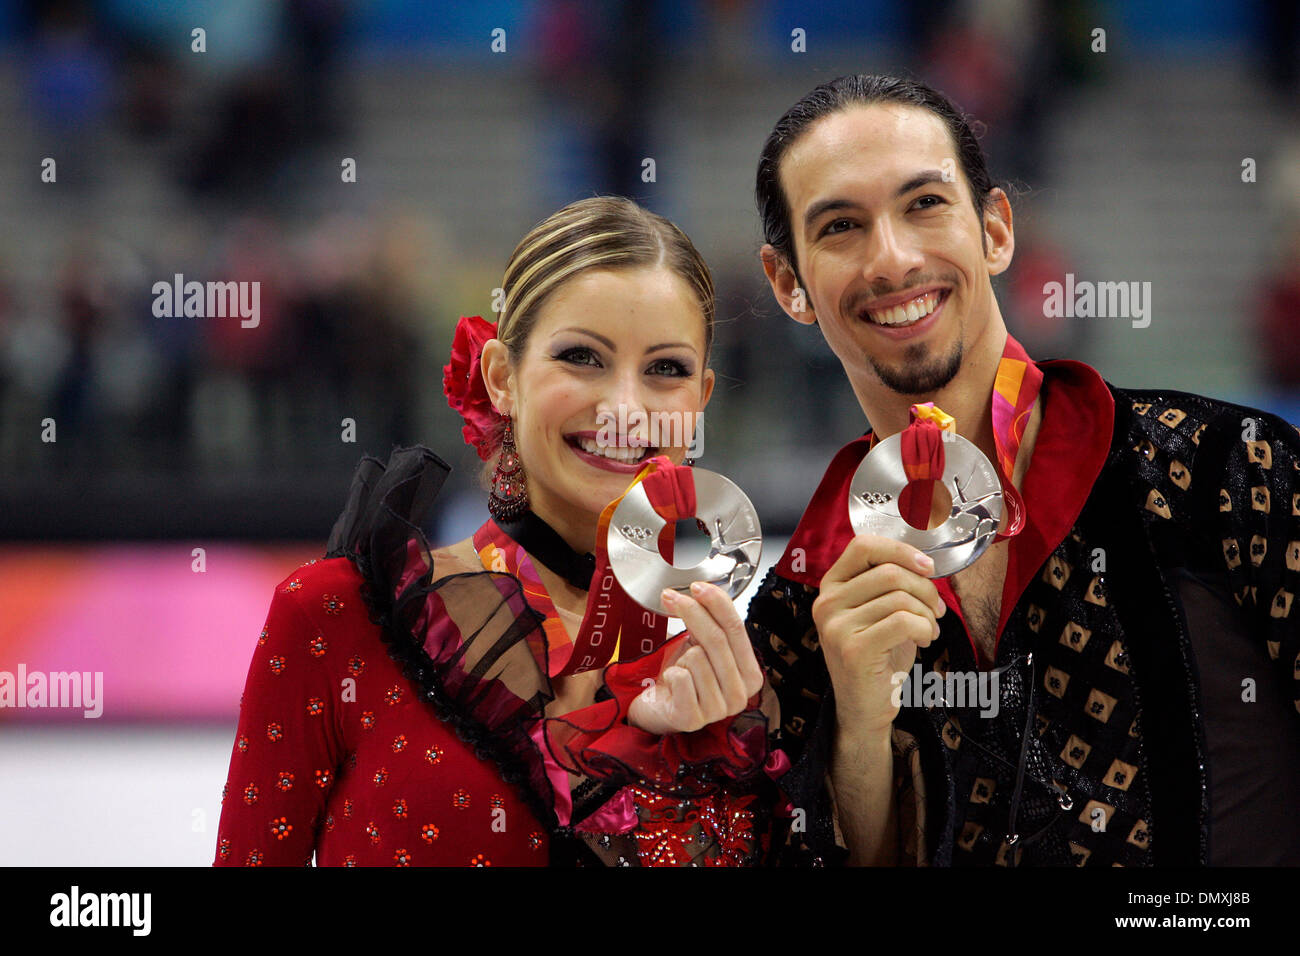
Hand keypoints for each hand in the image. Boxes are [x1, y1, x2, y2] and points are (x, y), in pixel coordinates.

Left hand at [627, 581, 765, 734]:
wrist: (661, 709)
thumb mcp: (703, 647)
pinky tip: (674, 685)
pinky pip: (681, 677)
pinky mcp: (693, 719)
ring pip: (696, 657)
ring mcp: (718, 710)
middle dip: (691, 612)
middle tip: (670, 597)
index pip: (737, 629)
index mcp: (750, 674)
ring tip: (681, 671)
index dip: (718, 603)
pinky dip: (672, 674)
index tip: (698, 586)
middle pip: (716, 639)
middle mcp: (740, 695)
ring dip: (682, 658)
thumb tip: (700, 590)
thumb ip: (710, 623)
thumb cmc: (686, 677)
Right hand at [813, 534, 945, 738]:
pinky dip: (924, 628)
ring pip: (900, 598)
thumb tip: (925, 563)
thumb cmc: (879, 655)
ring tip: (929, 628)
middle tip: (936, 610)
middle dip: (925, 589)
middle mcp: (826, 603)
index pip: (864, 546)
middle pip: (889, 572)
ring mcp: (836, 626)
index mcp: (831, 586)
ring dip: (927, 613)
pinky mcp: (853, 649)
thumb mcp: (879, 611)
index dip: (901, 550)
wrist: (865, 706)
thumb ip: (890, 584)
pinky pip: (903, 622)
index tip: (927, 567)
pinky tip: (924, 640)